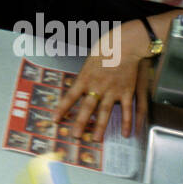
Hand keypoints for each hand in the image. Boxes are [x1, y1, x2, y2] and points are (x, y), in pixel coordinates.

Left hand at [52, 23, 149, 139]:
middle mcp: (97, 87)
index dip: (62, 109)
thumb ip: (85, 75)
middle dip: (80, 122)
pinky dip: (127, 123)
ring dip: (100, 127)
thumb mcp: (89, 60)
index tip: (55, 119)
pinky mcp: (126, 92)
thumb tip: (80, 85)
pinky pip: (127, 110)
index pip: (70, 96)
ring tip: (95, 139)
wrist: (125, 44)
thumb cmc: (105, 48)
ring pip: (105, 112)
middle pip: (87, 108)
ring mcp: (112, 91)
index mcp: (85, 78)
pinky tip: (126, 134)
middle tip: (74, 135)